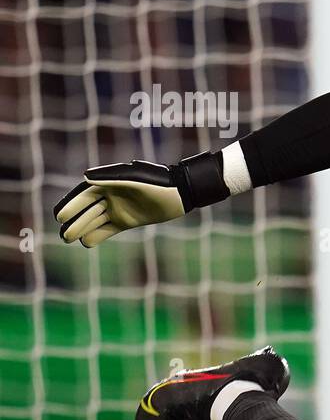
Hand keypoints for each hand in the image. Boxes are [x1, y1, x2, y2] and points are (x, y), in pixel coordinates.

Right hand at [54, 161, 189, 246]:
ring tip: (67, 238)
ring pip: (94, 221)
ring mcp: (118, 209)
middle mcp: (110, 196)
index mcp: (108, 182)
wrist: (180, 193)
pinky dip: (97, 236)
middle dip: (73, 221)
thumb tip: (85, 177)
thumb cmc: (157, 181)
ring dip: (81, 229)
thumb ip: (110, 177)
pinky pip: (107, 230)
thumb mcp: (133, 178)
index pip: (83, 195)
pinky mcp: (127, 221)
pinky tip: (86, 243)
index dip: (70, 205)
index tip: (59, 216)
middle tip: (62, 233)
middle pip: (86, 210)